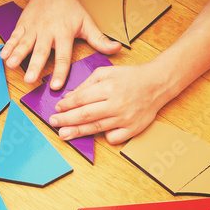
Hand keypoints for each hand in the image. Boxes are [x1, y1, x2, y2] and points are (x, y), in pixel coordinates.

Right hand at [2, 0, 121, 89]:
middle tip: (29, 80)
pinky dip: (8, 46)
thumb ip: (100, 39)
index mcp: (64, 33)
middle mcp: (48, 32)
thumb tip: (117, 49)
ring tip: (10, 65)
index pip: (63, 56)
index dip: (60, 71)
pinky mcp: (23, 25)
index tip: (55, 86)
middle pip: (41, 51)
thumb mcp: (87, 22)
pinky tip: (3, 56)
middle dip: (34, 66)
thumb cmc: (70, 8)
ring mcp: (33, 28)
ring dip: (17, 55)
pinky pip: (14, 36)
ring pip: (24, 43)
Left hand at [49, 63, 170, 143]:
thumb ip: (86, 85)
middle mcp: (116, 104)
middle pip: (86, 115)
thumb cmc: (130, 77)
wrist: (157, 83)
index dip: (67, 105)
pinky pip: (113, 137)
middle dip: (66, 120)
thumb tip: (69, 97)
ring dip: (78, 132)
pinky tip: (96, 132)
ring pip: (97, 128)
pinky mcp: (133, 128)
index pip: (81, 99)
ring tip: (63, 134)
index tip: (57, 109)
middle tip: (53, 123)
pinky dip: (104, 136)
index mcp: (108, 87)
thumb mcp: (105, 72)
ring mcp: (125, 118)